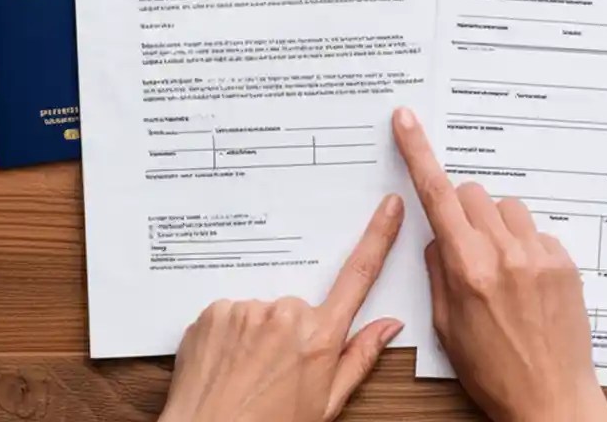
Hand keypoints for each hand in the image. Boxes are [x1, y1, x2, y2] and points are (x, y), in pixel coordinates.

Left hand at [159, 194, 405, 421]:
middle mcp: (286, 314)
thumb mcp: (327, 404)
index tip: (391, 205)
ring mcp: (248, 309)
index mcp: (321, 337)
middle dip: (292, 331)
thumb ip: (360, 358)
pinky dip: (231, 334)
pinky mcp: (216, 310)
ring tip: (246, 373)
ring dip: (258, 334)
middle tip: (275, 371)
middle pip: (299, 307)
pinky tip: (226, 364)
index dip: (379, 236)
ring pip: (263, 312)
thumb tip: (389, 325)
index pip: (359, 275)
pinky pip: (232, 314)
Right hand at [393, 108, 606, 421]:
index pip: (437, 195)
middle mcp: (506, 254)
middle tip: (462, 245)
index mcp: (469, 269)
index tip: (407, 121)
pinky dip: (524, 246)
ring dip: (494, 224)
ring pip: (506, 207)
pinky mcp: (565, 264)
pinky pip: (536, 233)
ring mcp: (540, 256)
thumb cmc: (494, 374)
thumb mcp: (447, 327)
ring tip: (496, 267)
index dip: (418, 152)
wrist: (551, 401)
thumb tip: (437, 237)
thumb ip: (438, 272)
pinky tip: (524, 283)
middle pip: (472, 193)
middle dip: (460, 209)